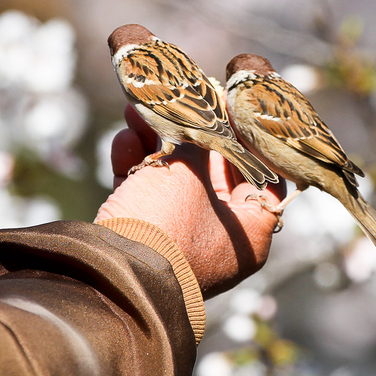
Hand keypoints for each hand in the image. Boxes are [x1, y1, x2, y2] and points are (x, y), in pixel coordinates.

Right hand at [95, 106, 285, 296]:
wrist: (112, 272)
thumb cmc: (167, 222)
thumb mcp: (190, 171)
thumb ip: (199, 142)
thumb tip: (200, 122)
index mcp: (249, 232)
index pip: (263, 178)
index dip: (249, 142)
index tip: (233, 112)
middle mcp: (222, 240)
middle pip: (212, 175)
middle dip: (188, 134)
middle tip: (175, 103)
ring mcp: (183, 241)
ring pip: (175, 182)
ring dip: (155, 144)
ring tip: (136, 111)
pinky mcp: (148, 241)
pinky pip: (148, 198)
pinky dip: (136, 169)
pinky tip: (123, 140)